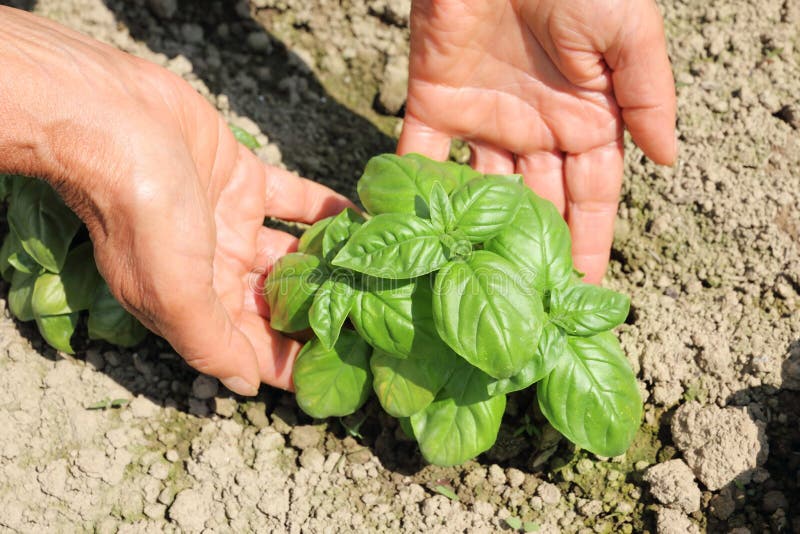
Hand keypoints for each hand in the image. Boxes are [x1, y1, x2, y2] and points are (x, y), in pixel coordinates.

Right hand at [0, 8, 351, 393]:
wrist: (113, 121)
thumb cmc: (141, 213)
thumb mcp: (173, 292)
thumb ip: (210, 342)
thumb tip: (244, 386)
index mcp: (195, 304)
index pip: (252, 347)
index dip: (290, 363)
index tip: (341, 375)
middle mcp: (216, 269)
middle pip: (278, 303)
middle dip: (321, 314)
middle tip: (377, 322)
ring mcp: (232, 223)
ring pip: (292, 253)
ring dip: (331, 263)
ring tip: (380, 273)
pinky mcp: (245, 180)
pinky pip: (296, 203)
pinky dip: (326, 212)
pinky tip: (362, 221)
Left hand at [400, 0, 676, 282]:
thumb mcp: (629, 34)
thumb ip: (648, 97)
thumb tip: (669, 160)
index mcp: (585, 120)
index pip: (591, 197)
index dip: (589, 244)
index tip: (585, 295)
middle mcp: (534, 129)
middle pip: (535, 206)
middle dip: (532, 254)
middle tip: (527, 307)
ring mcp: (482, 119)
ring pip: (478, 193)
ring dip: (474, 237)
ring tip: (471, 289)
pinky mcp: (433, 101)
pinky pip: (421, 155)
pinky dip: (414, 192)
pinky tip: (414, 238)